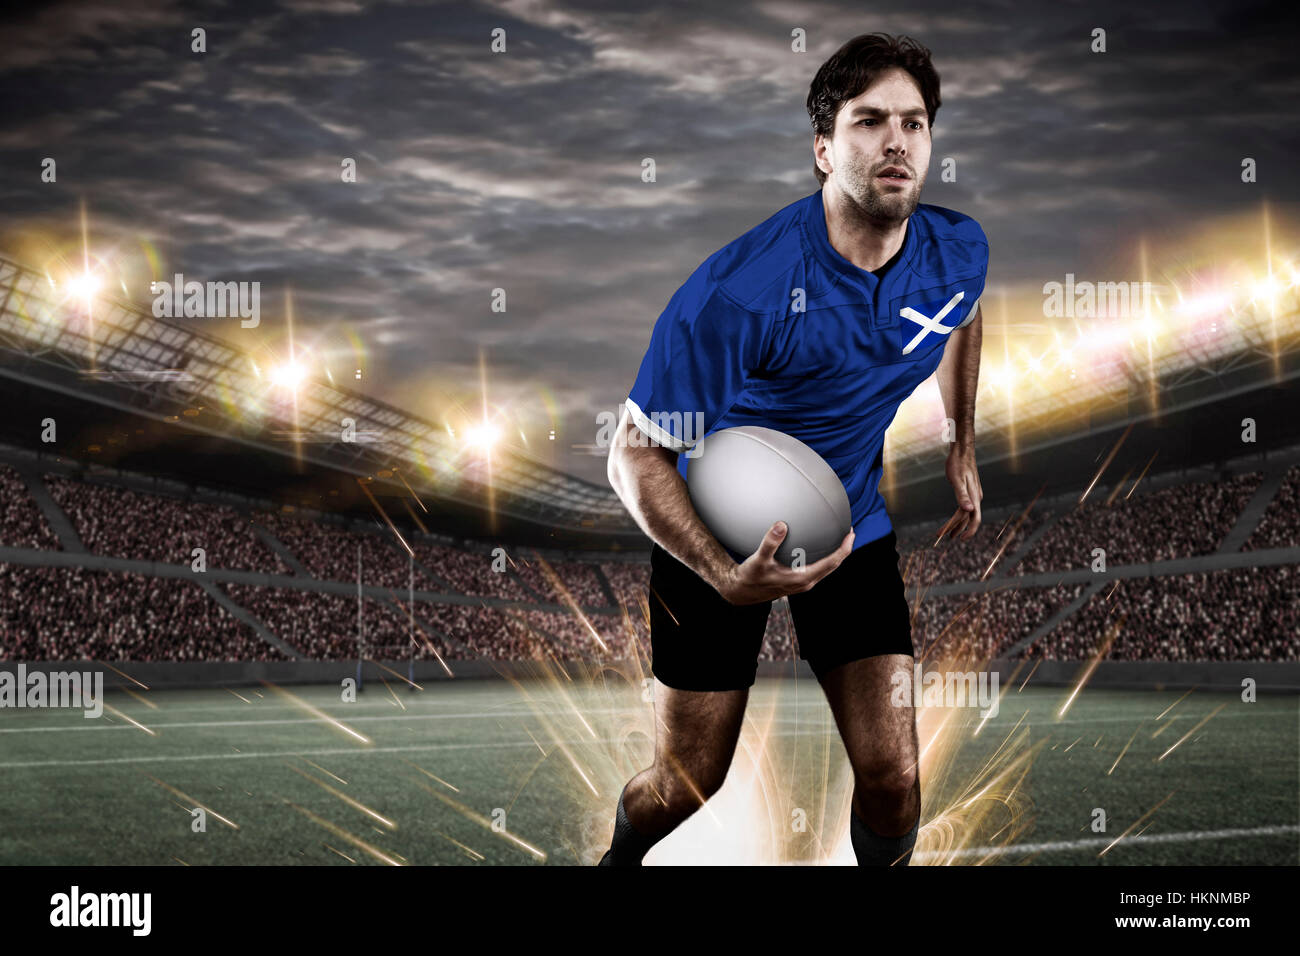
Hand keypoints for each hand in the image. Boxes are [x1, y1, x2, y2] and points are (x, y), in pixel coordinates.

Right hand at [715, 521, 854, 604]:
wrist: (743, 592)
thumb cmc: (751, 577)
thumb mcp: (759, 559)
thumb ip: (770, 542)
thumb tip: (781, 525)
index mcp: (802, 578)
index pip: (830, 563)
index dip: (843, 549)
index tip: (851, 534)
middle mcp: (806, 582)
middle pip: (832, 566)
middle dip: (843, 550)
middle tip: (849, 532)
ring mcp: (802, 583)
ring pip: (825, 569)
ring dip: (834, 555)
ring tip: (838, 539)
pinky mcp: (797, 581)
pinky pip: (816, 568)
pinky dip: (822, 558)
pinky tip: (816, 547)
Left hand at [938, 442, 981, 541]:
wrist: (962, 450)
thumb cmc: (958, 464)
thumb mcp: (957, 480)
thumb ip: (962, 496)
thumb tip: (969, 510)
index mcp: (974, 497)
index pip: (973, 519)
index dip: (968, 531)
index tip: (959, 539)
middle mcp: (976, 497)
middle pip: (968, 518)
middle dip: (958, 528)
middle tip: (946, 537)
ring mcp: (974, 495)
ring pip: (967, 514)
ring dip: (958, 524)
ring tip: (948, 532)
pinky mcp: (970, 491)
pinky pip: (965, 507)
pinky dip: (959, 515)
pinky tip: (954, 518)